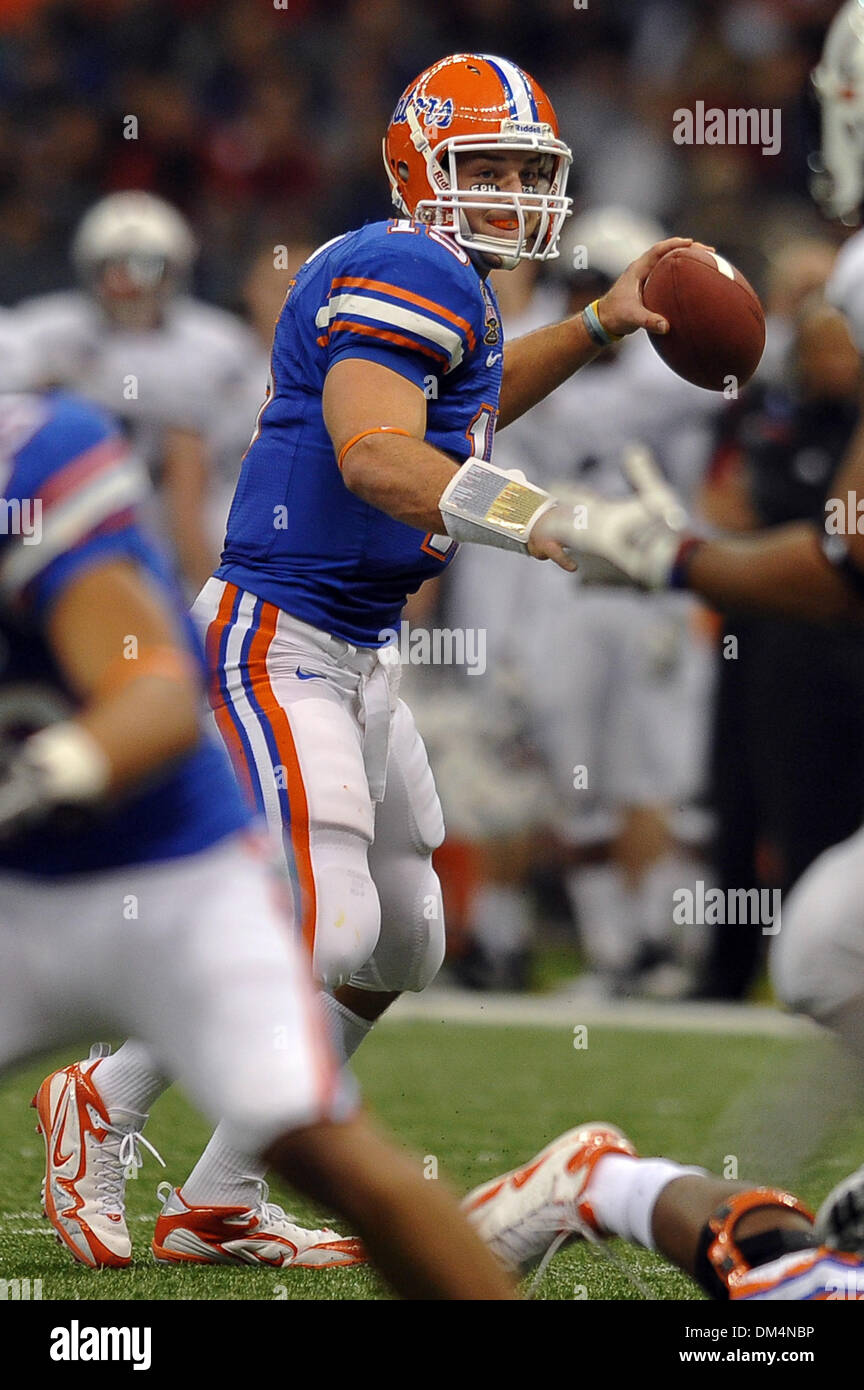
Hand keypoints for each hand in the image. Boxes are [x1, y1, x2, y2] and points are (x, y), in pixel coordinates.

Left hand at [534, 446, 694, 589]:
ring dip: (560, 546)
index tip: (554, 487)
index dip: (560, 490)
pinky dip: (582, 577)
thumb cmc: (663, 526)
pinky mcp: (599, 578)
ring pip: (563, 550)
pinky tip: (580, 577)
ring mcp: (590, 556)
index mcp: (599, 510)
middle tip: (548, 519)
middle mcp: (588, 532)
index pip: (568, 494)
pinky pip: (582, 579)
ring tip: (559, 546)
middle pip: (556, 522)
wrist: (667, 562)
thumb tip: (633, 448)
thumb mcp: (656, 494)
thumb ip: (641, 473)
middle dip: (552, 519)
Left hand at [595, 237, 713, 338]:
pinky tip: (696, 279)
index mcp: (638, 269)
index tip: (691, 243)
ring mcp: (647, 276)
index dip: (675, 244)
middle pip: (668, 252)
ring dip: (687, 258)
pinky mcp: (650, 285)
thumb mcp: (632, 318)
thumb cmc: (615, 317)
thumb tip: (666, 326)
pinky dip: (683, 272)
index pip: (658, 250)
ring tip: (708, 260)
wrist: (603, 321)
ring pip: (670, 261)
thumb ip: (648, 321)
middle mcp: (643, 269)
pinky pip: (669, 273)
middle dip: (689, 249)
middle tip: (710, 251)